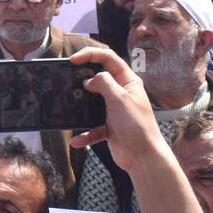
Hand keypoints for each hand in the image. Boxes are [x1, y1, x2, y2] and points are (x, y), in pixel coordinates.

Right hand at [68, 46, 165, 174]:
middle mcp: (120, 93)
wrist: (143, 157)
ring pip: (92, 102)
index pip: (108, 59)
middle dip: (83, 79)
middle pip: (98, 78)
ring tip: (69, 106)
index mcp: (128, 81)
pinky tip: (77, 140)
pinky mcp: (108, 126)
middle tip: (68, 80)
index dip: (90, 55)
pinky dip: (84, 133)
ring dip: (81, 107)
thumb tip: (89, 79)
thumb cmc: (137, 126)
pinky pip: (91, 126)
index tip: (73, 59)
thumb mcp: (120, 99)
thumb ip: (104, 83)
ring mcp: (113, 110)